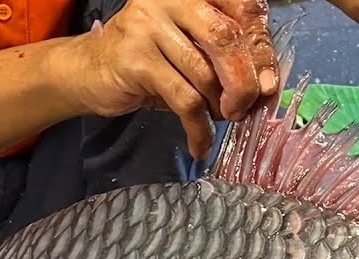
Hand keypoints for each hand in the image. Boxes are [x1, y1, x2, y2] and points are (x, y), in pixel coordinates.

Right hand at [60, 0, 277, 158]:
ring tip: (215, 118)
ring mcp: (149, 25)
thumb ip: (230, 57)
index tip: (268, 85)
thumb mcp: (195, 50)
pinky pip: (183, 100)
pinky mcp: (135, 59)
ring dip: (217, 107)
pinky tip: (200, 145)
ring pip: (205, 73)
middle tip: (245, 108)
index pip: (244, 10)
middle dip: (243, 82)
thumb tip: (267, 86)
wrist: (90, 72)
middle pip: (226, 39)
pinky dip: (198, 128)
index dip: (262, 49)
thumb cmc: (152, 60)